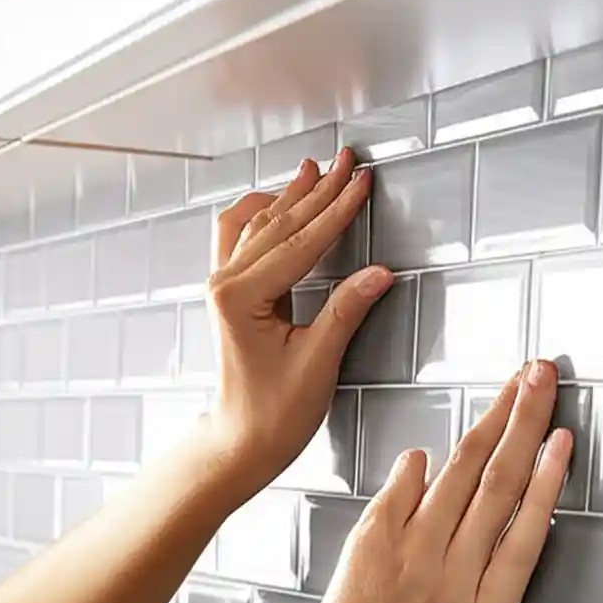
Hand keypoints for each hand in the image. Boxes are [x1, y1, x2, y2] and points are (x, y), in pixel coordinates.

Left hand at [206, 148, 391, 495]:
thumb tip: (380, 271)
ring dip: (290, 195)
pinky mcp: (229, 294)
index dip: (338, 210)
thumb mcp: (318, 363)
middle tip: (348, 160)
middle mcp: (225, 284)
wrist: (240, 442)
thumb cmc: (274, 414)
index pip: (302, 242)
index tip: (363, 181)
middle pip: (279, 223)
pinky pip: (240, 238)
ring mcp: (222, 286)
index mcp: (242, 298)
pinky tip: (279, 201)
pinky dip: (263, 214)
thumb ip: (347, 310)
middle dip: (319, 190)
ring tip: (315, 169)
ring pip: (257, 223)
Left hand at [297, 360, 574, 602]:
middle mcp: (450, 582)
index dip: (550, 477)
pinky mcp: (367, 549)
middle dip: (525, 423)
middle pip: (500, 486)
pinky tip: (427, 448)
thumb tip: (508, 528)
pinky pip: (398, 494)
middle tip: (541, 379)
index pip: (529, 530)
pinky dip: (415, 467)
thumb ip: (492, 588)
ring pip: (457, 478)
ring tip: (507, 390)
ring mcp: (407, 561)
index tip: (563, 437)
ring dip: (487, 425)